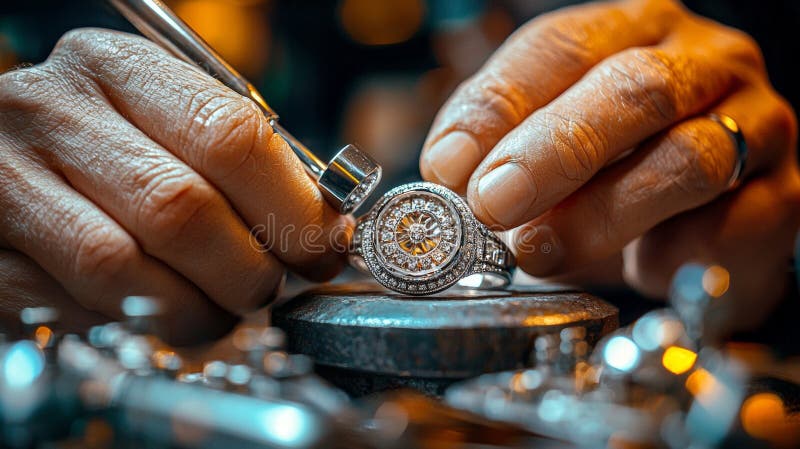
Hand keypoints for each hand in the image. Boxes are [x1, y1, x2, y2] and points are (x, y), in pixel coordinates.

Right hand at [0, 29, 350, 343]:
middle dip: (248, 271)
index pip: (230, 137)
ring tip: (216, 309)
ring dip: (194, 310)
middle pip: (181, 210)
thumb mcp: (170, 124)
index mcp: (119, 70)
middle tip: (266, 286)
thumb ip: (240, 163)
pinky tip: (152, 312)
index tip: (323, 248)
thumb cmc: (109, 146)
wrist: (2, 158)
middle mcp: (56, 114)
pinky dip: (133, 324)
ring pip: (124, 269)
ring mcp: (7, 181)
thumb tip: (322, 230)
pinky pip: (73, 307)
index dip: (293, 208)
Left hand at [420, 0, 799, 331]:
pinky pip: (730, 227)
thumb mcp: (547, 144)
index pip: (560, 46)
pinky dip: (668, 254)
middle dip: (551, 151)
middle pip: (632, 90)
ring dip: (600, 213)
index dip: (499, 106)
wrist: (705, 220)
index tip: (449, 165)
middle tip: (492, 202)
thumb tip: (450, 173)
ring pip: (687, 159)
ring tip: (538, 249)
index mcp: (631, 30)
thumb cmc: (618, 168)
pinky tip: (634, 269)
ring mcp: (756, 124)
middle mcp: (702, 63)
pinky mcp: (782, 197)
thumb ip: (500, 148)